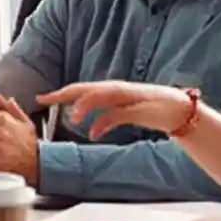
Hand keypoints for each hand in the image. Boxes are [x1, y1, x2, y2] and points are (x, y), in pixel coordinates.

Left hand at [38, 81, 192, 139]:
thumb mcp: (123, 115)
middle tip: (44, 100)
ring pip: (100, 96)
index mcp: (110, 90)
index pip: (79, 89)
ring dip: (83, 105)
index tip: (40, 98)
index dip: (58, 93)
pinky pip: (118, 114)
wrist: (180, 109)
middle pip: (84, 89)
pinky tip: (93, 132)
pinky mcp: (138, 109)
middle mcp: (115, 90)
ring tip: (70, 117)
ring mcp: (127, 98)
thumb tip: (91, 129)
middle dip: (62, 94)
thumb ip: (107, 119)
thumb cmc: (150, 110)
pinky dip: (104, 122)